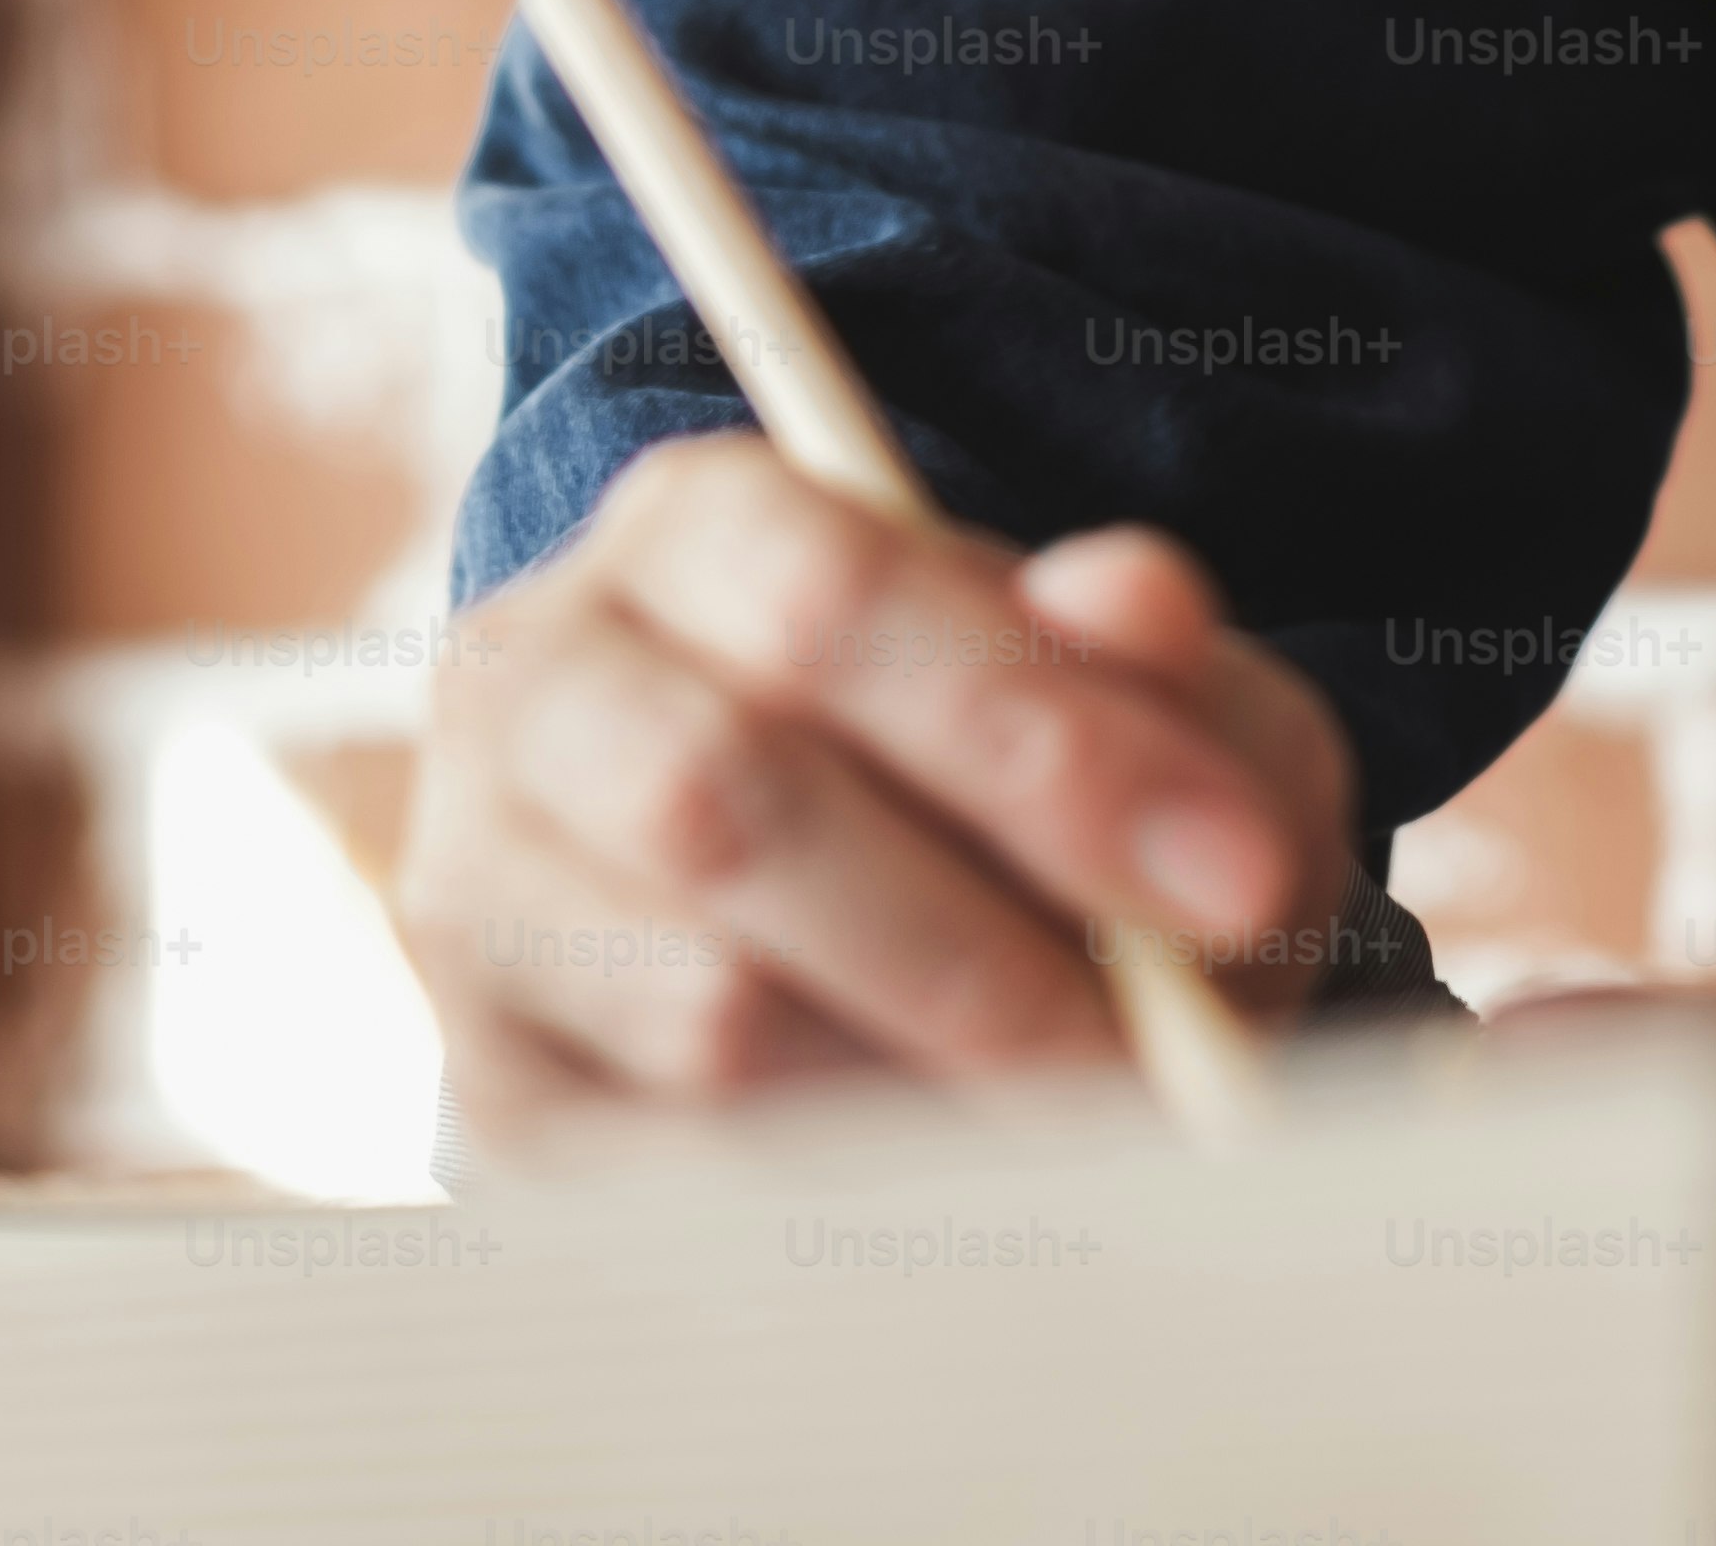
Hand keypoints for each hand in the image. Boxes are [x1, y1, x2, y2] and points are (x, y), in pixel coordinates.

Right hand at [396, 432, 1357, 1129]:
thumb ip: (1154, 660)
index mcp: (695, 526)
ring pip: (695, 1007)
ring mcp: (480, 880)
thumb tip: (1137, 608)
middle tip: (1154, 1058)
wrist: (882, 938)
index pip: (826, 598)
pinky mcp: (487, 1077)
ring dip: (921, 1086)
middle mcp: (539, 676)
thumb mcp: (1140, 708)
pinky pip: (662, 1164)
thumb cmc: (1019, 793)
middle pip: (719, 796)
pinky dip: (837, 1188)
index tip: (1235, 879)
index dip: (1036, 740)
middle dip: (974, 951)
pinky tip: (949, 1169)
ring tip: (1075, 1120)